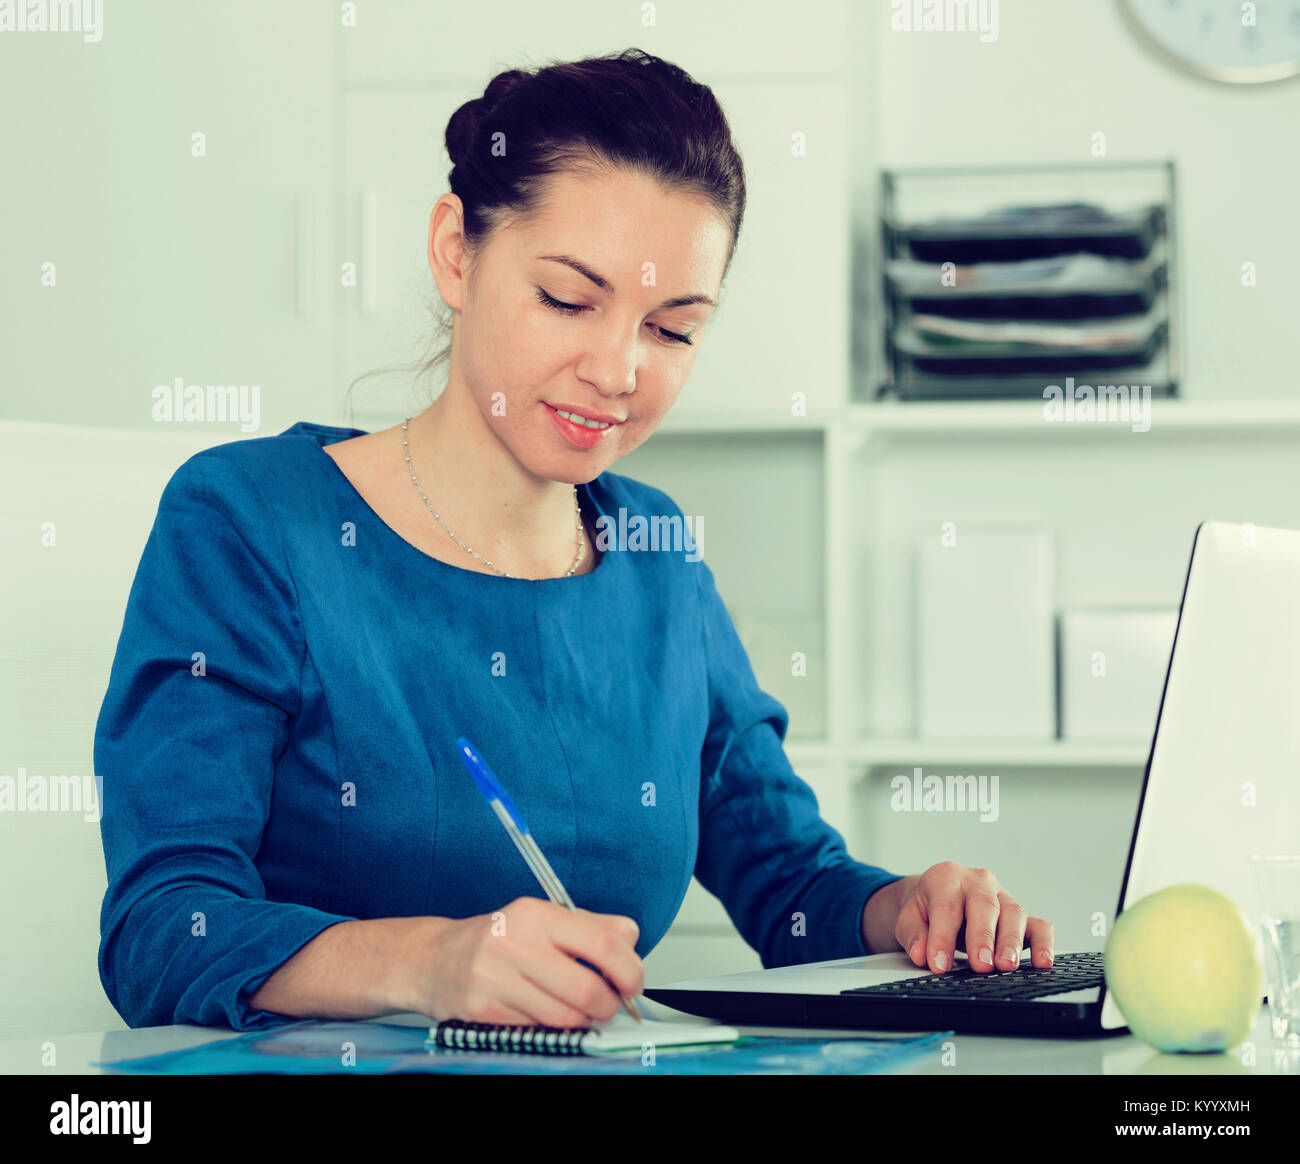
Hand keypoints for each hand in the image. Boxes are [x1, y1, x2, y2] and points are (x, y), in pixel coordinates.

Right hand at [398, 896, 642, 1025]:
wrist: (435, 960)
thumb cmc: (498, 940)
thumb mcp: (543, 919)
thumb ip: (591, 926)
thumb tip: (631, 937)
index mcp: (536, 914)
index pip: (601, 943)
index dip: (628, 970)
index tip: (633, 983)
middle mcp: (514, 942)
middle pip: (587, 989)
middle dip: (608, 1005)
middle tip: (609, 1004)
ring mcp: (495, 978)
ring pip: (565, 1018)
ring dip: (582, 1021)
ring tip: (577, 1009)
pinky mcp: (482, 1011)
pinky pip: (538, 1031)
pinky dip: (552, 1029)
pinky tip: (545, 1014)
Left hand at [877, 863, 1054, 973]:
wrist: (936, 895)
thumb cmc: (925, 907)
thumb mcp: (908, 916)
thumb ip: (912, 934)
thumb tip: (921, 954)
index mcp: (946, 877)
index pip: (946, 907)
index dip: (942, 937)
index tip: (939, 965)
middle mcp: (978, 882)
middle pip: (984, 906)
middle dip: (982, 938)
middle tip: (980, 965)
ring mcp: (1003, 896)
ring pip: (1014, 914)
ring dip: (1012, 942)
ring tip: (1006, 966)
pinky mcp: (1021, 916)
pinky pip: (1039, 925)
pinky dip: (1044, 943)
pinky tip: (1042, 962)